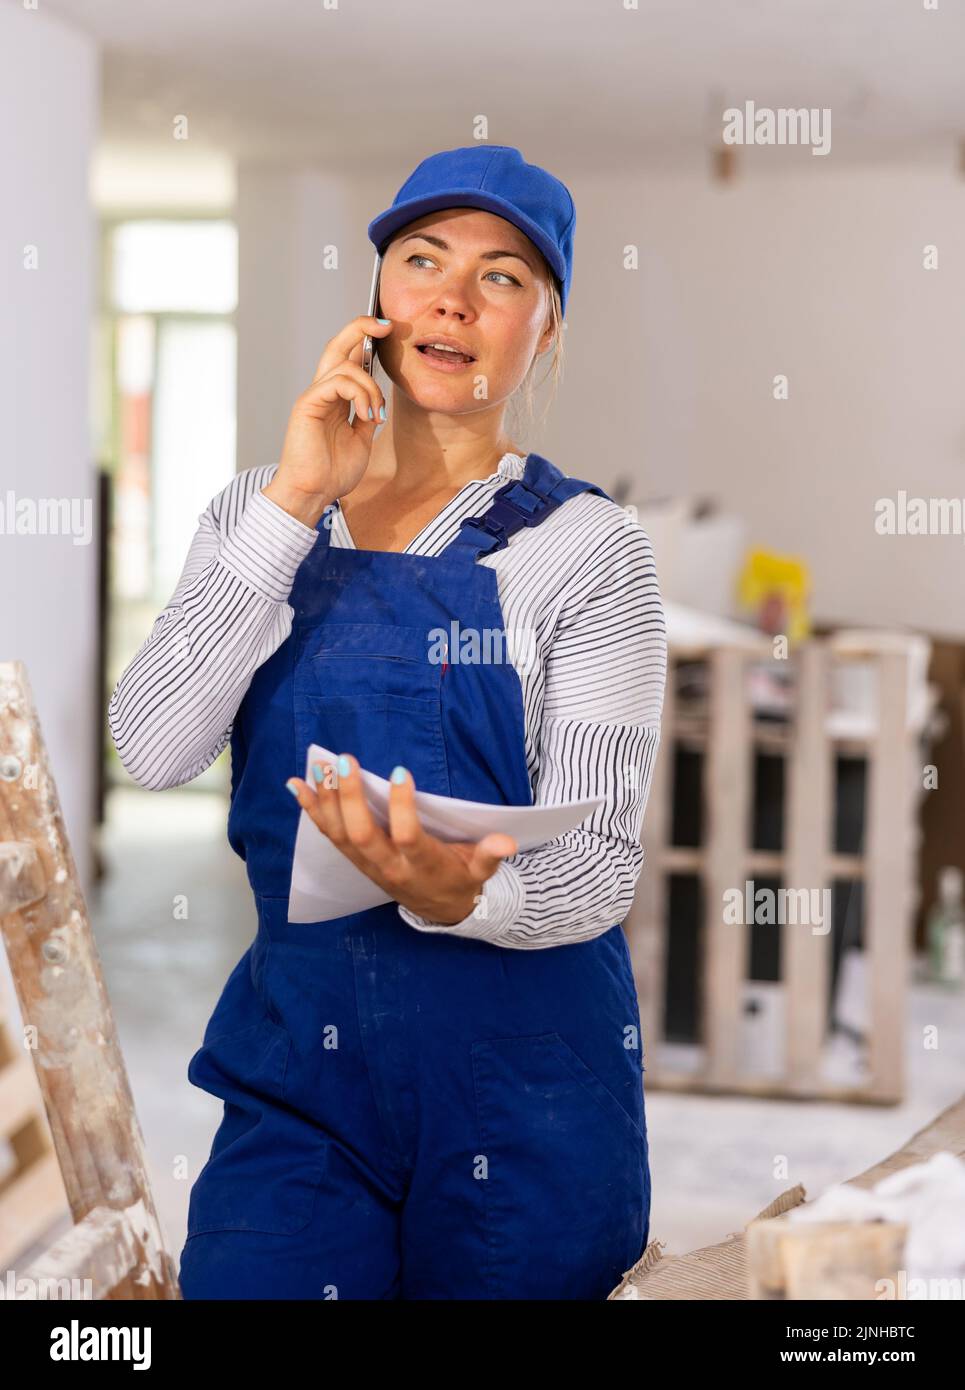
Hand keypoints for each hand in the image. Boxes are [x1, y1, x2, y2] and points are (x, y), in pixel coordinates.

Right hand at [263, 315, 394, 525]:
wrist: (313, 493)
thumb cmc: (332, 472)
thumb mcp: (361, 440)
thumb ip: (367, 416)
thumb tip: (378, 399)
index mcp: (334, 399)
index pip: (348, 359)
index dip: (365, 341)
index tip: (387, 331)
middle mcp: (322, 392)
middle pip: (338, 345)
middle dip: (361, 328)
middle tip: (384, 325)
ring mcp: (314, 396)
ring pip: (345, 365)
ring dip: (370, 387)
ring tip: (374, 415)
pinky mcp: (308, 403)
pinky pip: (337, 382)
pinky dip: (359, 395)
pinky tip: (365, 416)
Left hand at [286, 755, 517, 924]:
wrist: (441, 910)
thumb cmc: (462, 880)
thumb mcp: (480, 871)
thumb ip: (489, 856)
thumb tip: (507, 843)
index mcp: (421, 866)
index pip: (407, 836)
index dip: (401, 807)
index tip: (398, 771)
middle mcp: (389, 867)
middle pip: (362, 835)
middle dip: (350, 798)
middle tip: (345, 762)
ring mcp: (368, 864)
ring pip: (340, 835)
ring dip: (325, 800)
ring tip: (318, 766)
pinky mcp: (355, 859)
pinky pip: (329, 835)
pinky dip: (311, 810)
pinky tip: (297, 785)